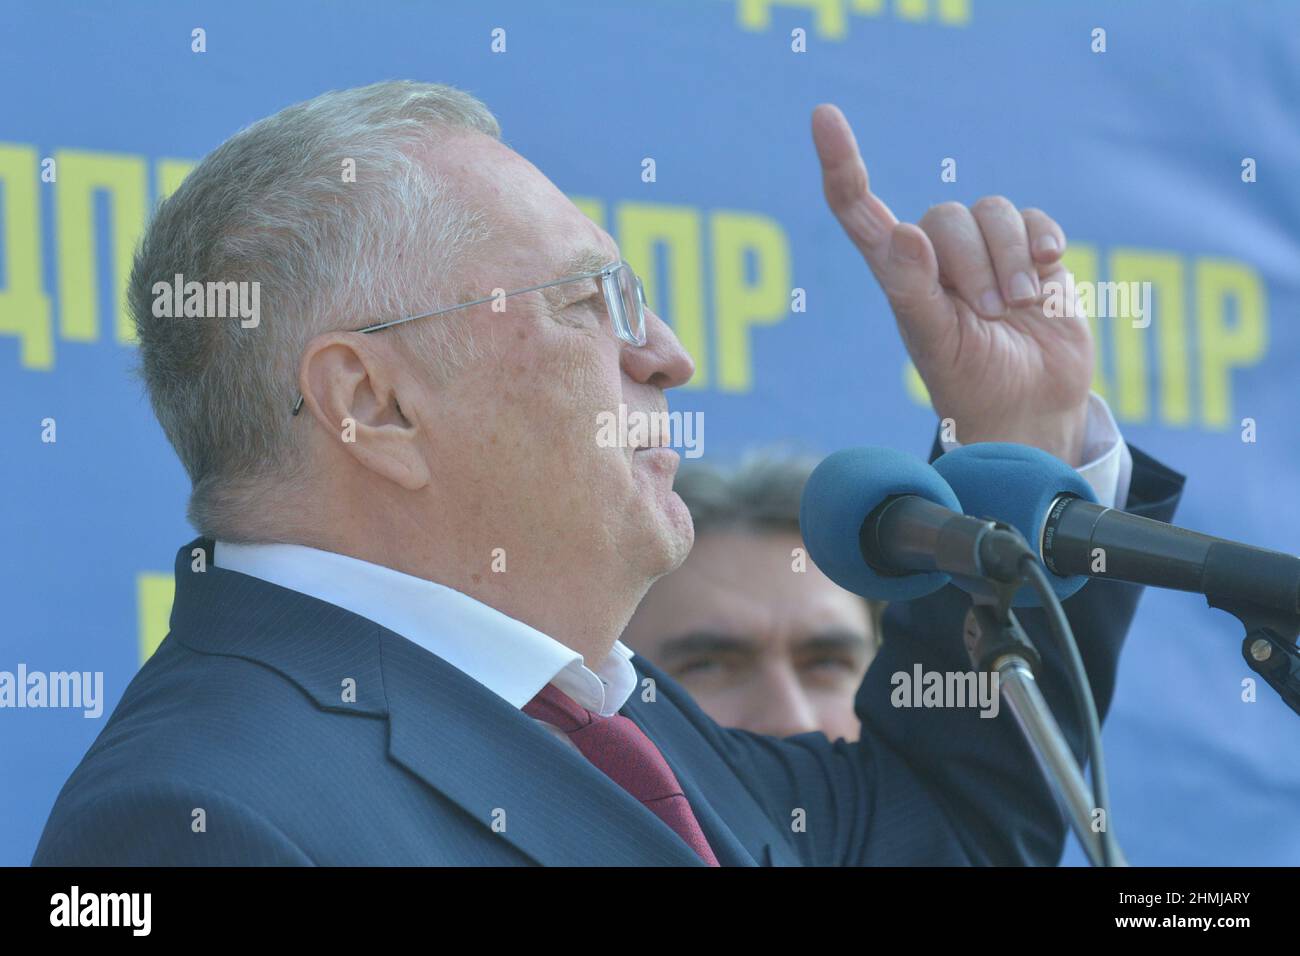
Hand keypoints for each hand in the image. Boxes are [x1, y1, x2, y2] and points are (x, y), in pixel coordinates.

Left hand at [811, 103, 1092, 465]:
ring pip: (993, 212)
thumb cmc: (969, 383)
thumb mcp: (935, 343)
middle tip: (988, 315)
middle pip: (946, 216)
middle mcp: (935, 255)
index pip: (858, 209)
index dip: (842, 162)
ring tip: (1019, 307)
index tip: (823, 116)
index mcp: (897, 274)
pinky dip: (1042, 241)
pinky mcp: (1032, 253)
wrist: (1032, 409)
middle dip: (972, 265)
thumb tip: (905, 233)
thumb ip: (915, 289)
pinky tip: (1049, 271)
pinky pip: (1034, 218)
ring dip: (1009, 261)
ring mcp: (986, 252)